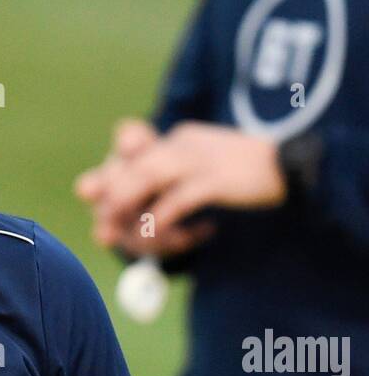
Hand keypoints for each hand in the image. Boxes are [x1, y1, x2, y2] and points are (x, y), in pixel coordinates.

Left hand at [76, 120, 283, 255]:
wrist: (290, 168)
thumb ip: (158, 194)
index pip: (130, 147)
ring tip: (120, 235)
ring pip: (151, 177)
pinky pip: (179, 199)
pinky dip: (166, 220)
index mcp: (177, 139)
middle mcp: (184, 142)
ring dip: (131, 208)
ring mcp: (201, 157)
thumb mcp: (195, 180)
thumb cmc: (237, 179)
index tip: (85, 193)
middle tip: (100, 229)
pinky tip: (164, 236)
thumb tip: (114, 223)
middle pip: (135, 164)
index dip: (108, 171)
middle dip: (112, 196)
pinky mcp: (218, 178)